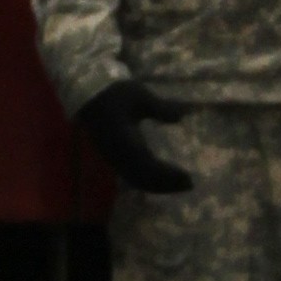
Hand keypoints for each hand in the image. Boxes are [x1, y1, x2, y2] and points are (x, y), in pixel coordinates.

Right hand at [78, 78, 193, 195]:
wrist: (90, 96)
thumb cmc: (115, 94)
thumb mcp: (140, 96)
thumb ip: (161, 108)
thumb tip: (183, 117)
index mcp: (125, 141)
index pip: (149, 165)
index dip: (168, 175)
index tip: (187, 177)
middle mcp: (119, 155)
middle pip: (145, 179)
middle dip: (167, 185)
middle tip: (190, 184)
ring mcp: (115, 159)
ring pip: (138, 181)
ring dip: (159, 186)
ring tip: (180, 185)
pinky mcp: (114, 159)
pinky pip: (132, 177)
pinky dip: (149, 182)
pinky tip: (162, 180)